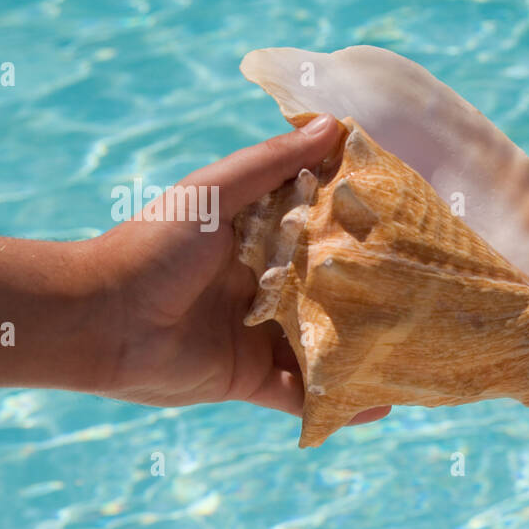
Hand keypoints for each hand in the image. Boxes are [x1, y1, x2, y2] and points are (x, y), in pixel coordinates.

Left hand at [92, 114, 389, 427]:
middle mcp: (265, 289)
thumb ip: (272, 162)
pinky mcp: (250, 379)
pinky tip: (380, 403)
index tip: (412, 227)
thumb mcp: (216, 192)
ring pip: (326, 349)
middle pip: (333, 295)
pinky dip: (339, 404)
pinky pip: (303, 395)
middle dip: (376, 299)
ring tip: (417, 353)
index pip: (323, 234)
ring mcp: (259, 336)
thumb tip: (334, 124)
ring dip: (365, 354)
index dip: (363, 232)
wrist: (99, 318)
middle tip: (429, 296)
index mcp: (258, 241)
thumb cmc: (154, 245)